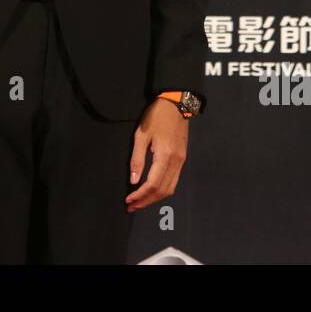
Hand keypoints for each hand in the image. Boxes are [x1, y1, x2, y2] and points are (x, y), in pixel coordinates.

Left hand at [124, 97, 188, 212]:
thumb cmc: (156, 117)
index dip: (140, 195)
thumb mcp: (141, 135)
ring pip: (170, 189)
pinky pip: (173, 181)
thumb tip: (133, 180)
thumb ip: (137, 159)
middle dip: (146, 201)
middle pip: (162, 191)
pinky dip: (162, 190)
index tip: (128, 200)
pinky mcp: (182, 159)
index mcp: (165, 156)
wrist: (176, 104)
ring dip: (154, 199)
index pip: (152, 184)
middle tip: (131, 206)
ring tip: (140, 202)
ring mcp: (181, 162)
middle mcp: (176, 162)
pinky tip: (151, 191)